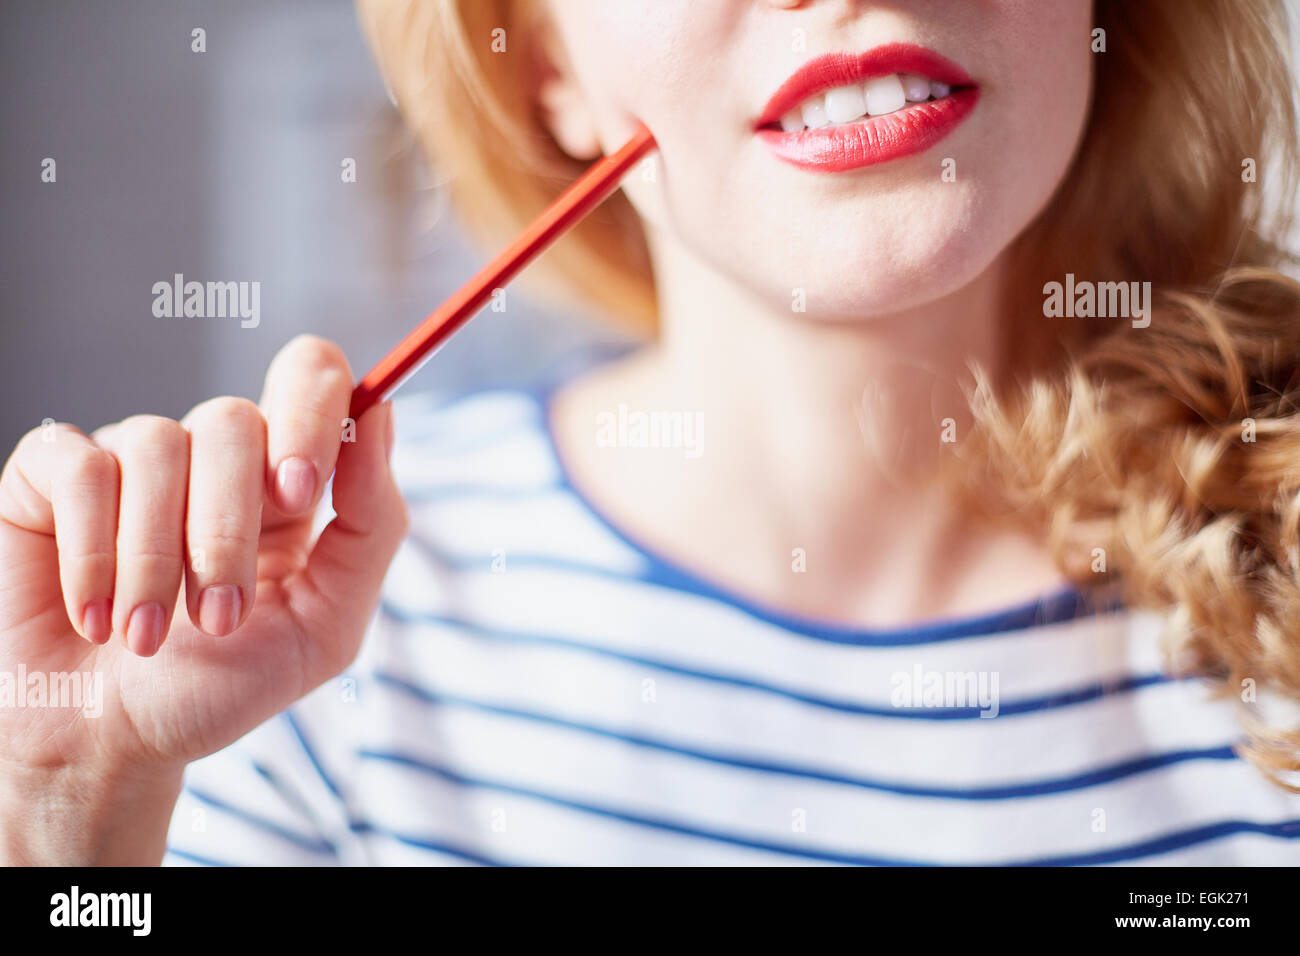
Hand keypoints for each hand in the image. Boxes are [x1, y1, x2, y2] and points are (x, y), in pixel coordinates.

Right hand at [0, 335, 407, 861]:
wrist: (112, 744)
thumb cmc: (220, 683)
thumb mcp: (326, 624)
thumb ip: (371, 524)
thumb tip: (380, 415)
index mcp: (285, 477)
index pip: (311, 375)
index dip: (309, 412)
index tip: (299, 490)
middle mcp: (212, 454)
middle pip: (233, 420)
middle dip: (227, 531)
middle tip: (218, 619)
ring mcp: (132, 457)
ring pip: (157, 446)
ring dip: (156, 560)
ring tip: (148, 639)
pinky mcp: (52, 474)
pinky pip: (81, 468)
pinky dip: (92, 553)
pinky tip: (95, 616)